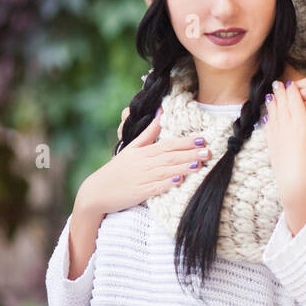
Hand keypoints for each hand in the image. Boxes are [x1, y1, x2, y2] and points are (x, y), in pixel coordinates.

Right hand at [77, 110, 212, 220]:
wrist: (96, 191)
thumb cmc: (117, 169)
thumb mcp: (131, 148)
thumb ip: (148, 133)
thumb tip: (161, 112)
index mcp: (144, 152)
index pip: (168, 144)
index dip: (185, 142)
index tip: (202, 138)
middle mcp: (144, 164)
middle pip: (170, 157)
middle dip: (190, 153)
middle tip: (208, 151)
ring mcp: (142, 178)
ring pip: (165, 171)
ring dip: (183, 168)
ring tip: (199, 164)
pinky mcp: (139, 193)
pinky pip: (155, 188)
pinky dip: (167, 184)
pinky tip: (179, 181)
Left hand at [263, 81, 305, 234]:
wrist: (296, 184)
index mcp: (301, 123)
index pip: (295, 101)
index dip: (293, 90)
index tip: (291, 82)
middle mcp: (286, 125)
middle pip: (281, 103)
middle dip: (280, 92)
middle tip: (277, 82)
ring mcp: (276, 135)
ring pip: (272, 113)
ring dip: (272, 102)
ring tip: (271, 95)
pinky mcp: (271, 144)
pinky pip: (268, 126)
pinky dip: (267, 118)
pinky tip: (267, 117)